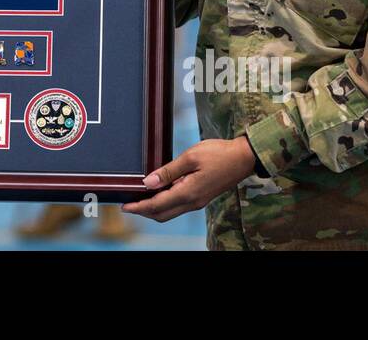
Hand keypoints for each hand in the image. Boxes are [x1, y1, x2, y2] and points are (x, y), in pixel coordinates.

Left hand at [121, 137, 256, 222]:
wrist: (243, 158)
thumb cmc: (218, 154)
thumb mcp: (190, 157)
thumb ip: (168, 171)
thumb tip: (148, 182)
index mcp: (188, 193)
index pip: (156, 205)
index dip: (138, 207)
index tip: (124, 206)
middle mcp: (192, 202)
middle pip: (162, 214)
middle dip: (144, 211)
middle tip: (129, 203)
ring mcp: (198, 201)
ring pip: (170, 211)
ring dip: (154, 208)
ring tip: (140, 197)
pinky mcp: (202, 197)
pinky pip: (179, 205)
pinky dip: (166, 202)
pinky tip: (160, 191)